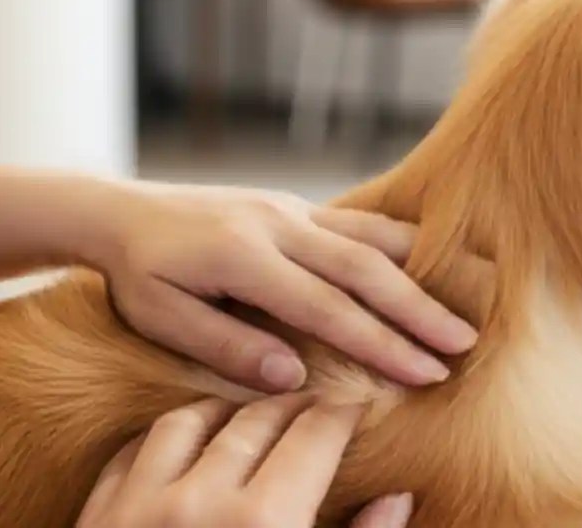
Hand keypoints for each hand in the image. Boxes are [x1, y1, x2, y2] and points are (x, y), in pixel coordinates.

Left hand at [76, 396, 412, 527]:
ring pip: (185, 423)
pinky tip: (182, 444)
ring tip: (251, 414)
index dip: (344, 413)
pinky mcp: (95, 524)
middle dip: (293, 407)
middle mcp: (199, 502)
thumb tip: (397, 499)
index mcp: (266, 523)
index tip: (360, 406)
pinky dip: (162, 438)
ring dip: (225, 412)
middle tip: (316, 406)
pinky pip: (128, 456)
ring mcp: (137, 509)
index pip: (315, 436)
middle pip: (256, 422)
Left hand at [90, 184, 477, 391]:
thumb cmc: (136, 272)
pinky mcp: (292, 204)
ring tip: (463, 298)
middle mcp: (276, 224)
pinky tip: (425, 257)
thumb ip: (226, 346)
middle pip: (365, 269)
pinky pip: (355, 221)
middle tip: (464, 344)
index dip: (382, 343)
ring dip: (421, 269)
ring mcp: (288, 207)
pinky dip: (396, 240)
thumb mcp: (162, 317)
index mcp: (244, 257)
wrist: (118, 210)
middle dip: (419, 309)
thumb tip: (292, 376)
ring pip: (369, 236)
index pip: (328, 308)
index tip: (425, 373)